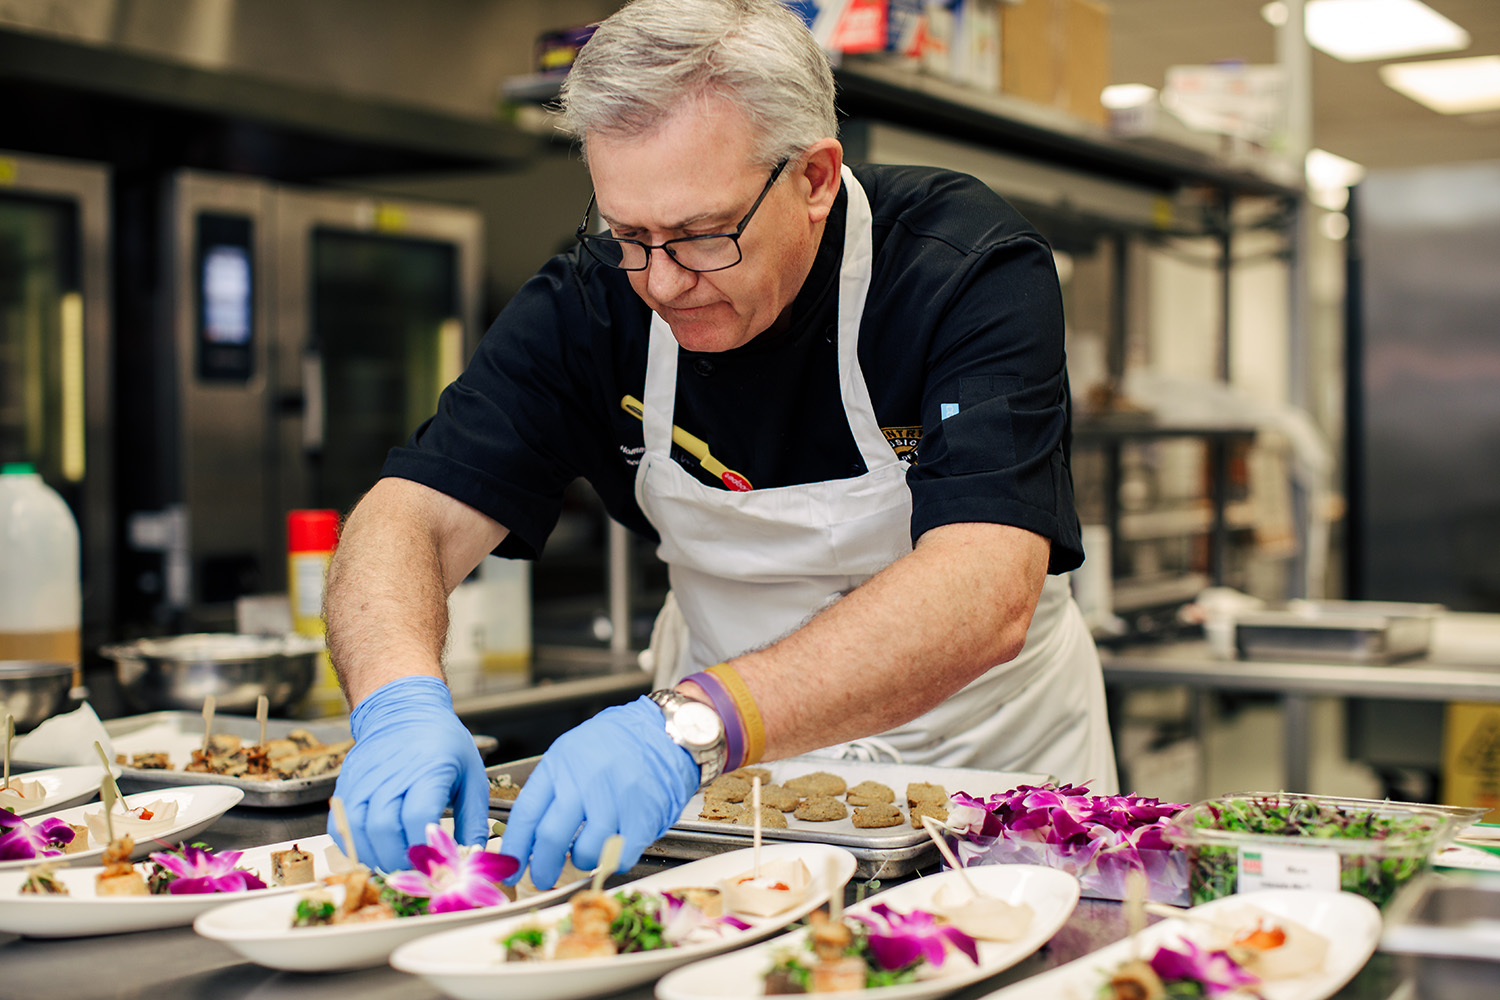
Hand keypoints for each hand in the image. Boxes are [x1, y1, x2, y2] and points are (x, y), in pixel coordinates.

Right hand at [328, 675, 489, 871]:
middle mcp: (392, 773)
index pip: (418, 816)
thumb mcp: (472, 775)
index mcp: (429, 767)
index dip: (425, 846)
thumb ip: (474, 819)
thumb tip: (473, 858)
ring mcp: (364, 779)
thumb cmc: (442, 743)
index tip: (437, 862)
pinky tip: (375, 849)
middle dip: (400, 859)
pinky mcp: (346, 784)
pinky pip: (339, 826)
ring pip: (358, 831)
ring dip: (376, 857)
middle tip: (416, 870)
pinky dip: (354, 846)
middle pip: (385, 829)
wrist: (404, 709)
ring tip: (396, 862)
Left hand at [501, 696, 697, 889]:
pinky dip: (612, 862)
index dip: (515, 848)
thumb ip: (554, 787)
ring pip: (585, 852)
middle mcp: (584, 781)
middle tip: (541, 876)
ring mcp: (614, 800)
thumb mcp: (575, 750)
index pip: (526, 814)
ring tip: (586, 852)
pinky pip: (618, 857)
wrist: (667, 731)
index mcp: (561, 764)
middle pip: (551, 838)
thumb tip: (531, 833)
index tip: (509, 867)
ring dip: (581, 862)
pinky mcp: (642, 817)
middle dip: (542, 867)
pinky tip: (611, 850)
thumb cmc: (620, 741)